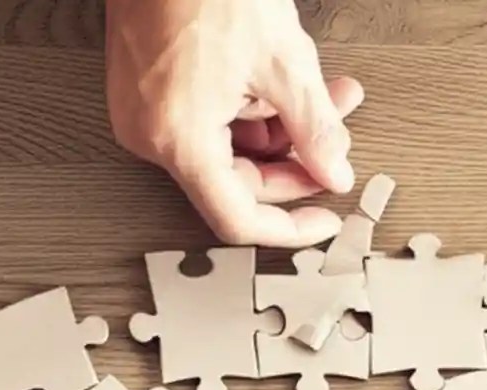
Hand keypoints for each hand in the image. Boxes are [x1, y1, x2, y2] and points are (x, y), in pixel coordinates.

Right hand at [106, 0, 360, 247]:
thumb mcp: (285, 64)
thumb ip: (316, 130)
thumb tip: (335, 172)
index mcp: (177, 140)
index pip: (238, 218)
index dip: (289, 228)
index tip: (325, 221)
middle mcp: (151, 134)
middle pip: (238, 181)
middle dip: (299, 159)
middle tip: (339, 142)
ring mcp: (147, 110)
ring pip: (231, 144)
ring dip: (286, 124)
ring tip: (332, 93)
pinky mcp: (151, 86)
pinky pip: (210, 117)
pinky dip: (255, 103)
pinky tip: (292, 75)